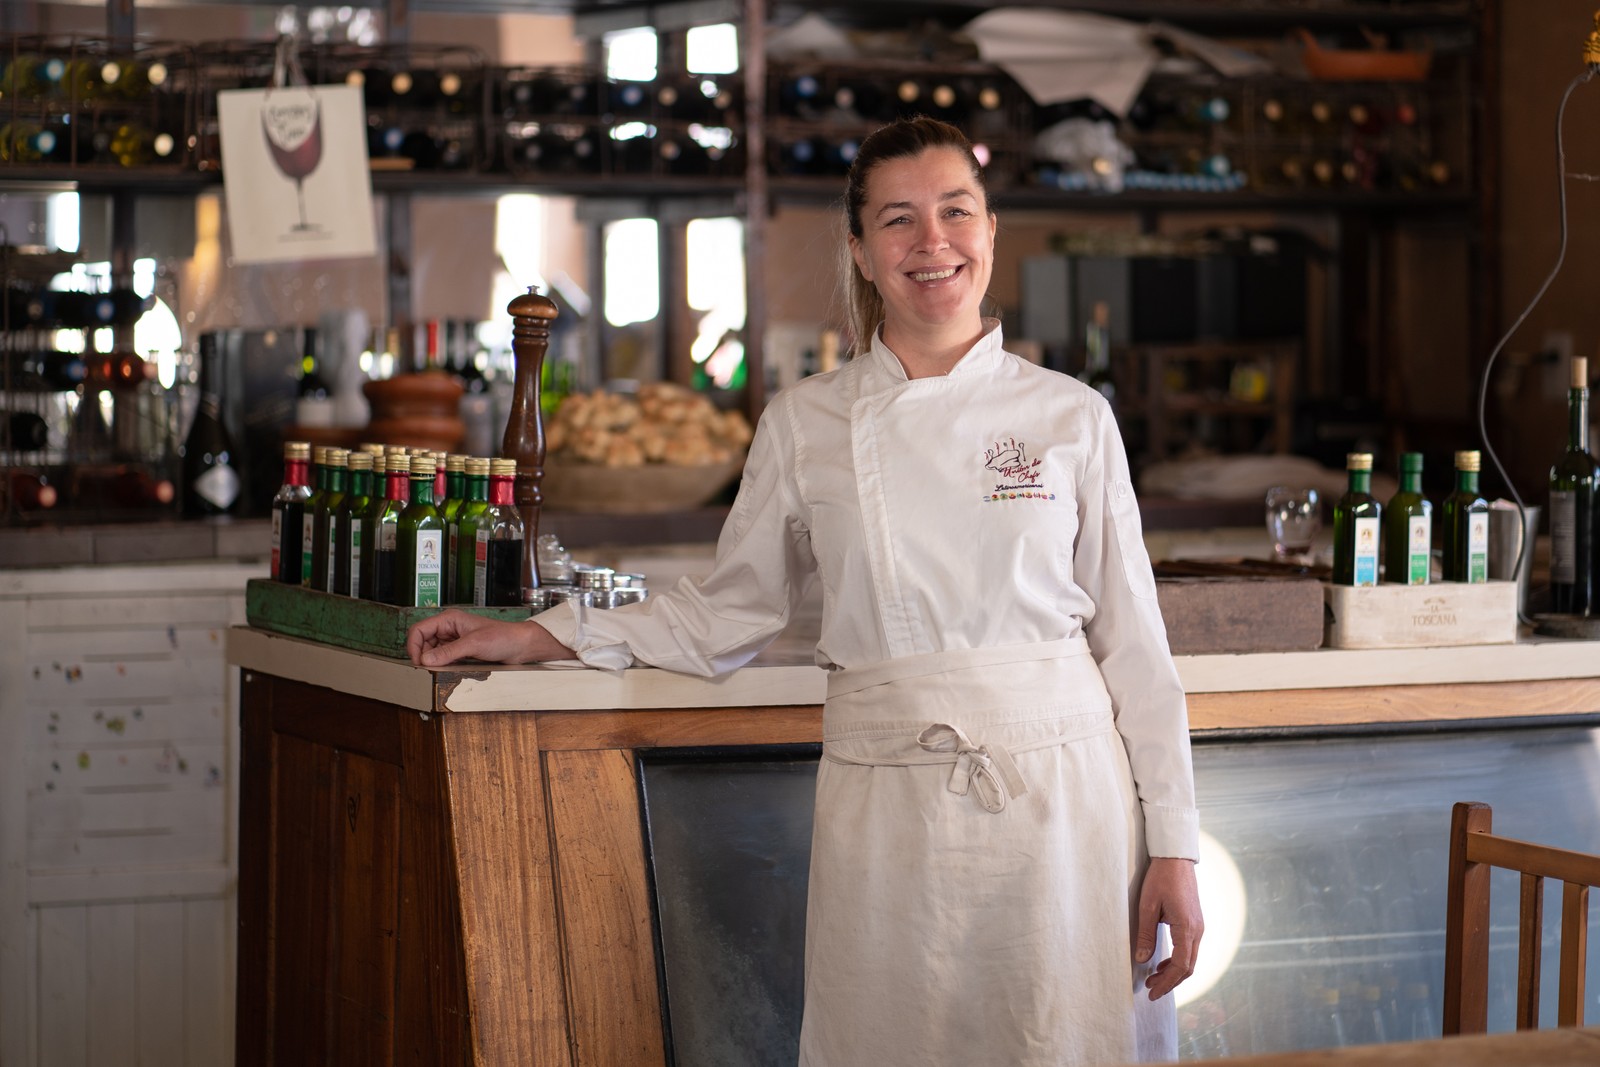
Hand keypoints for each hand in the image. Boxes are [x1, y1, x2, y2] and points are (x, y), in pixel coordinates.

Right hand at [405, 609, 573, 667]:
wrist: (521, 646)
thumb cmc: (502, 637)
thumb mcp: (474, 644)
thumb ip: (448, 652)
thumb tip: (425, 660)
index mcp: (449, 619)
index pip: (419, 630)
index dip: (413, 646)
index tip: (417, 662)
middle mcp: (449, 628)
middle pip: (422, 641)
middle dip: (421, 655)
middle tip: (425, 671)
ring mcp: (454, 640)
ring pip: (431, 651)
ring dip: (431, 661)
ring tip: (436, 671)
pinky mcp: (461, 651)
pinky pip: (443, 658)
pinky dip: (440, 664)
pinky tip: (445, 671)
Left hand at [1134, 856, 1203, 1000]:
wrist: (1176, 859)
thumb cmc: (1161, 879)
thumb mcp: (1147, 906)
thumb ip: (1145, 934)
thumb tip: (1142, 960)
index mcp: (1187, 929)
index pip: (1180, 966)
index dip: (1166, 982)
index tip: (1152, 992)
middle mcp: (1197, 931)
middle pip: (1187, 967)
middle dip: (1169, 982)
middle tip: (1150, 990)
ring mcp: (1198, 927)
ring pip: (1190, 959)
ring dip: (1173, 972)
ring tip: (1153, 979)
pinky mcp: (1195, 922)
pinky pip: (1189, 949)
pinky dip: (1177, 960)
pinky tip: (1162, 962)